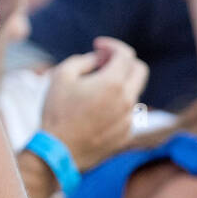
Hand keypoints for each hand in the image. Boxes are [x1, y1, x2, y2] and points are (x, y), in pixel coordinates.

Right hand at [39, 37, 148, 169]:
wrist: (59, 151)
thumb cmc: (57, 112)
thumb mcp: (61, 76)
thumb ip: (83, 60)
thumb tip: (97, 59)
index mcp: (113, 83)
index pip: (125, 54)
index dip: (112, 46)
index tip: (98, 46)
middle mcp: (127, 99)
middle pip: (139, 70)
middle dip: (123, 61)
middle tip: (103, 62)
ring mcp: (129, 118)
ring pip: (132, 92)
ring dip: (118, 84)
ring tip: (93, 89)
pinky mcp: (127, 133)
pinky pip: (127, 112)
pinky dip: (116, 104)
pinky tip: (95, 110)